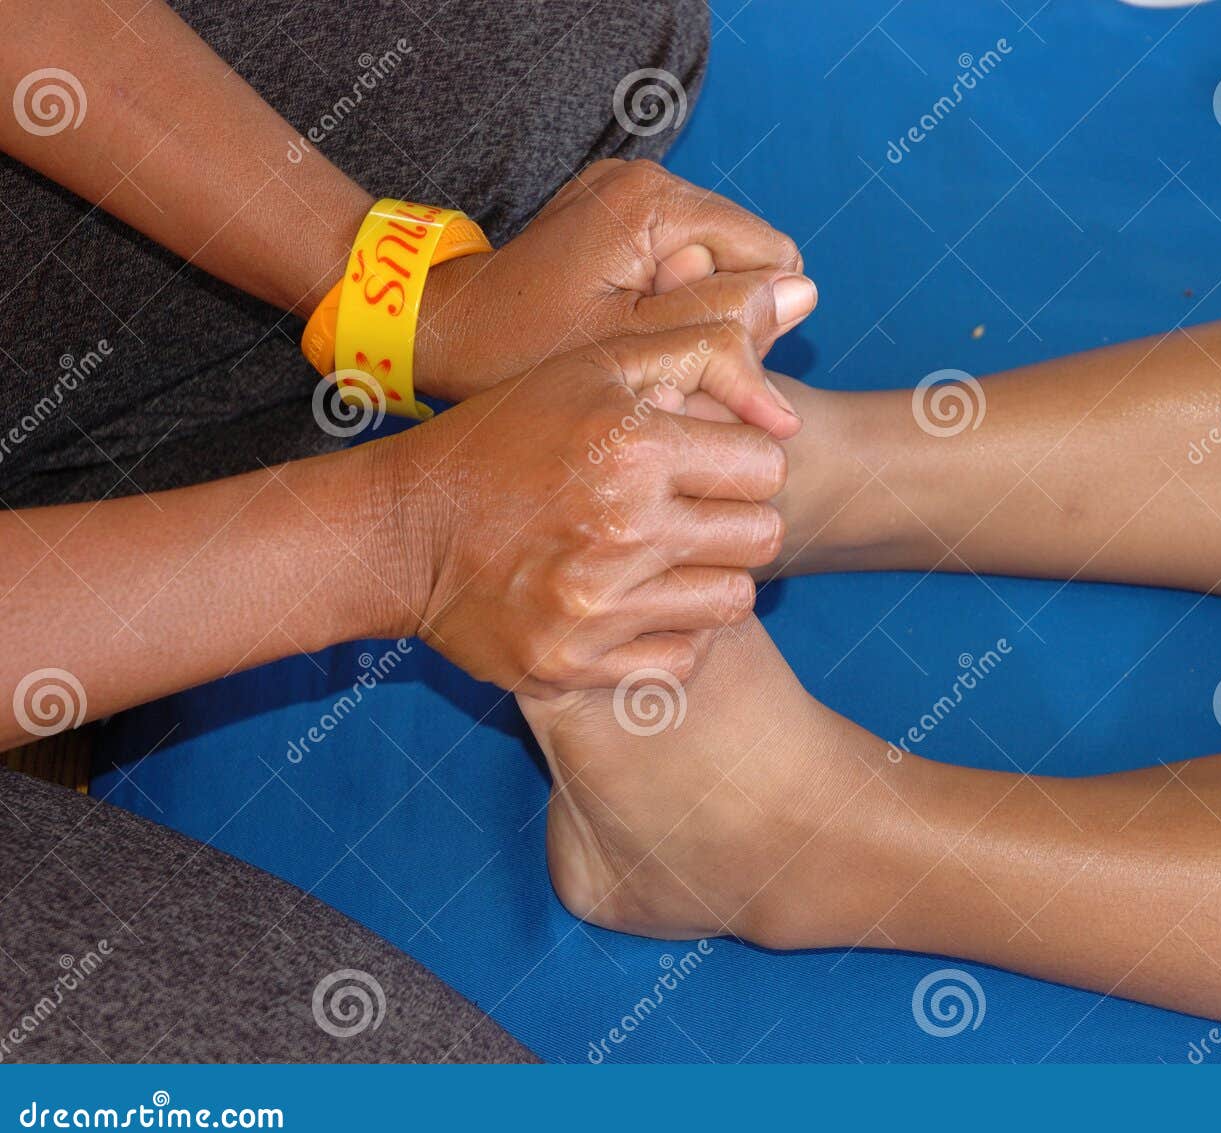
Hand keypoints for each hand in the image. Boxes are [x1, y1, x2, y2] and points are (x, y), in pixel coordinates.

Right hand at [372, 324, 788, 693]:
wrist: (400, 530)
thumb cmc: (506, 438)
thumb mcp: (591, 367)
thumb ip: (698, 351)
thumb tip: (790, 378)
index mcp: (633, 447)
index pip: (766, 466)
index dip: (743, 462)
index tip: (708, 465)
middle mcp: (621, 529)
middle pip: (762, 537)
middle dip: (735, 519)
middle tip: (692, 513)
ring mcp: (597, 605)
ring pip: (733, 602)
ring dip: (709, 578)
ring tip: (664, 558)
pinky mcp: (574, 663)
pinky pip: (681, 658)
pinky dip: (668, 634)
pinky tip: (633, 604)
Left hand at [414, 159, 815, 429]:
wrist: (445, 331)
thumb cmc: (523, 351)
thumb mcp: (635, 350)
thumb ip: (723, 324)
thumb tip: (805, 296)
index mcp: (654, 201)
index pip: (769, 255)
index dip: (751, 321)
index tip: (692, 360)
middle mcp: (647, 181)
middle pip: (744, 259)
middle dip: (718, 320)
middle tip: (660, 362)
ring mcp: (628, 195)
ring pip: (714, 267)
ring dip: (692, 319)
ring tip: (639, 354)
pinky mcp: (615, 217)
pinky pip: (677, 264)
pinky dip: (665, 307)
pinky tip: (628, 336)